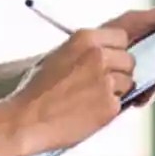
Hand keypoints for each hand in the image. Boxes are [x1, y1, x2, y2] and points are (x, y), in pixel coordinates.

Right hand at [6, 27, 133, 155]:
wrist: (26, 120)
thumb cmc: (36, 90)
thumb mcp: (59, 55)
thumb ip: (86, 49)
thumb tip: (107, 49)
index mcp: (85, 39)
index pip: (122, 36)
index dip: (117, 48)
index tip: (117, 55)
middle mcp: (99, 56)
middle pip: (129, 59)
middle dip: (118, 70)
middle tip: (98, 82)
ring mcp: (106, 81)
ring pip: (129, 81)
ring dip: (116, 90)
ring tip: (88, 98)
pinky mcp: (110, 105)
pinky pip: (122, 103)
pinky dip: (109, 108)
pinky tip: (88, 110)